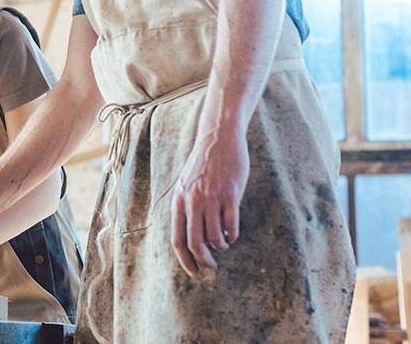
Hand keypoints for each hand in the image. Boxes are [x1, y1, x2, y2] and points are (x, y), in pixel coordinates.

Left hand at [170, 126, 248, 277]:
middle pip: (195, 243)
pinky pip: (231, 224)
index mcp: (179, 200)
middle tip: (211, 267)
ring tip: (224, 245)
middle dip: (204, 261)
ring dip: (221, 247)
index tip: (193, 272)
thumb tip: (189, 232)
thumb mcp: (186, 184)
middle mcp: (192, 201)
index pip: (177, 239)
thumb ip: (186, 205)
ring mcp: (211, 198)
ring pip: (214, 236)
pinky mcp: (230, 194)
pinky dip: (233, 234)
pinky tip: (233, 233)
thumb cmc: (204, 163)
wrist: (218, 139)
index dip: (184, 259)